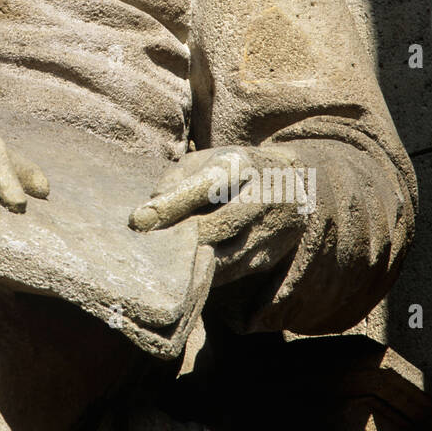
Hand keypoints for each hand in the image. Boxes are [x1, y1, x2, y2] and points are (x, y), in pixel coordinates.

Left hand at [128, 146, 310, 282]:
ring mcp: (269, 230)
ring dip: (189, 260)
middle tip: (144, 246)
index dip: (169, 205)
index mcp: (239, 165)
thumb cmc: (234, 169)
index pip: (202, 187)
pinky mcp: (268, 256)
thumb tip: (151, 209)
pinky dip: (206, 272)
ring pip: (222, 255)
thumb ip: (177, 178)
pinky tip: (185, 270)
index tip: (137, 220)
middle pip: (212, 226)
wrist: (294, 182)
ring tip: (160, 261)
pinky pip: (230, 272)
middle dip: (177, 238)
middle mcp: (260, 197)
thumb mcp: (207, 159)